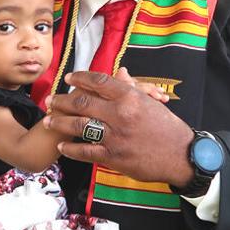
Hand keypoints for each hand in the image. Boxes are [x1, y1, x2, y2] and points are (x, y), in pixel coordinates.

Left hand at [45, 71, 194, 187]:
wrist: (181, 156)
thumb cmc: (168, 129)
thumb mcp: (151, 103)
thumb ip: (132, 89)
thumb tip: (120, 73)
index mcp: (130, 97)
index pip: (98, 82)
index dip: (80, 78)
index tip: (69, 78)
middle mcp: (120, 114)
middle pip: (82, 102)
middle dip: (61, 101)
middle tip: (49, 100)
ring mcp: (116, 136)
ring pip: (79, 126)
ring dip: (60, 123)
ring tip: (48, 121)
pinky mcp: (113, 156)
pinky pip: (85, 151)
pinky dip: (71, 148)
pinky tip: (62, 146)